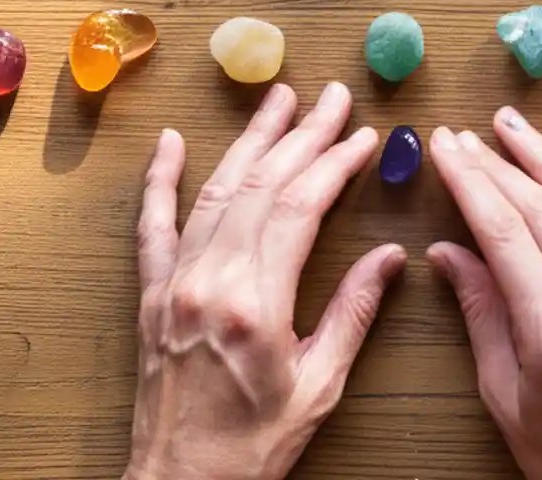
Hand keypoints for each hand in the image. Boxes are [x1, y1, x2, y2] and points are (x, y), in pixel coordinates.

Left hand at [124, 82, 406, 479]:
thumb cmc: (253, 445)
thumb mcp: (320, 386)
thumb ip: (354, 313)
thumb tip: (391, 256)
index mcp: (256, 304)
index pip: (300, 207)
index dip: (334, 163)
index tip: (361, 136)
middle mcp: (209, 280)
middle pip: (261, 185)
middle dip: (302, 134)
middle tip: (331, 95)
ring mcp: (173, 282)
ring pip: (215, 191)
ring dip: (250, 140)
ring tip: (278, 99)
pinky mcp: (150, 293)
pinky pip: (152, 224)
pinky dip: (160, 179)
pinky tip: (172, 142)